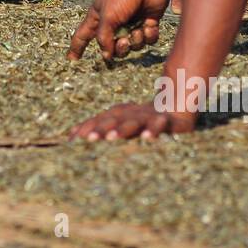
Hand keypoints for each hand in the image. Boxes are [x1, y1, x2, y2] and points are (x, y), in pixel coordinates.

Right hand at [68, 0, 177, 64]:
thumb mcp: (107, 17)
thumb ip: (104, 38)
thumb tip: (106, 55)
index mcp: (98, 17)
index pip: (83, 35)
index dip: (77, 47)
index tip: (72, 59)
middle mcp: (113, 21)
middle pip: (113, 47)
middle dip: (119, 48)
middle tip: (123, 41)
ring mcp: (131, 22)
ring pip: (132, 45)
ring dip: (136, 40)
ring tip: (139, 30)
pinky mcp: (147, 22)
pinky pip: (147, 39)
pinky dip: (149, 35)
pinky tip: (149, 25)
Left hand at [68, 101, 195, 141]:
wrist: (176, 106)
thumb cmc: (142, 120)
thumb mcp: (122, 124)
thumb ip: (99, 129)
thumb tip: (70, 137)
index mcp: (118, 113)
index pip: (99, 120)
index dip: (86, 129)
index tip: (72, 140)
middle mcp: (131, 112)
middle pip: (113, 120)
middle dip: (100, 129)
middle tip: (88, 139)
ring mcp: (148, 116)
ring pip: (133, 122)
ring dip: (122, 129)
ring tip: (111, 138)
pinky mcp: (166, 121)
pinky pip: (160, 125)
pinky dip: (153, 130)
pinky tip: (147, 138)